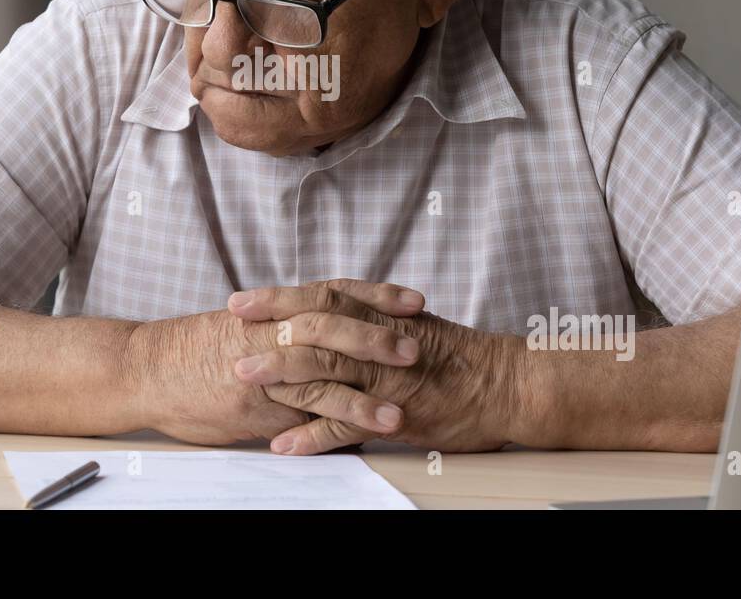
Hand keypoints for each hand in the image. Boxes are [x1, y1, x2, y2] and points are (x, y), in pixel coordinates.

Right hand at [125, 281, 425, 446]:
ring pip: (325, 371)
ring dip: (368, 389)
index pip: (335, 293)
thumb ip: (283, 329)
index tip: (415, 300)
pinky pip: (303, 409)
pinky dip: (337, 419)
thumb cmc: (193, 351)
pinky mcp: (256, 401)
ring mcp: (266, 366)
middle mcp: (274, 330)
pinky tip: (366, 432)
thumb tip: (324, 339)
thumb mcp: (243, 328)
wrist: (146, 369)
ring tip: (403, 403)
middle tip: (420, 342)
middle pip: (337, 324)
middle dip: (380, 334)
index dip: (377, 296)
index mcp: (276, 309)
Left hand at [228, 279, 524, 454]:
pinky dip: (312, 434)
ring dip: (280, 372)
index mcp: (381, 316)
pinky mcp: (397, 413)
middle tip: (232, 329)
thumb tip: (334, 319)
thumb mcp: (413, 327)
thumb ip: (372, 322)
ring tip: (244, 377)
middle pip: (316, 325)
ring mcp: (386, 377)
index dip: (280, 297)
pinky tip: (284, 443)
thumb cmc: (462, 357)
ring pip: (326, 368)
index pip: (322, 298)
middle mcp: (379, 340)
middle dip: (270, 325)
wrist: (508, 383)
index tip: (243, 299)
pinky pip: (347, 424)